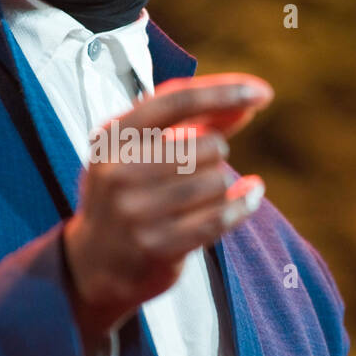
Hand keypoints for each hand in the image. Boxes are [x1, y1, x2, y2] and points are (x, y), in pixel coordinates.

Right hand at [62, 73, 273, 351]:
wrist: (94, 264)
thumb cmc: (130, 194)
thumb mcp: (144, 150)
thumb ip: (195, 121)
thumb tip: (250, 98)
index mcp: (112, 137)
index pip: (175, 101)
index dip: (223, 92)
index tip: (261, 92)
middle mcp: (118, 171)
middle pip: (207, 145)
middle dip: (216, 155)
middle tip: (197, 170)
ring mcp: (135, 212)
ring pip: (216, 182)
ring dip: (220, 186)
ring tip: (198, 196)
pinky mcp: (156, 246)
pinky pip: (220, 217)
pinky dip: (242, 204)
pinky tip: (249, 195)